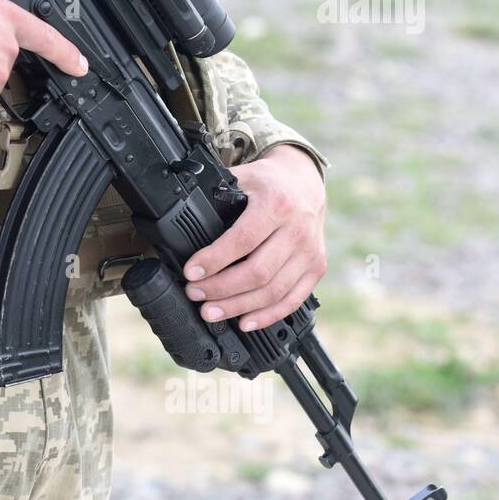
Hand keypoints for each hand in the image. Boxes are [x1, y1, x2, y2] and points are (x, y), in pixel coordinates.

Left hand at [183, 145, 326, 330]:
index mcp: (276, 205)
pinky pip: (293, 300)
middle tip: (195, 294)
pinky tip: (245, 322)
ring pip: (274, 291)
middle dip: (221, 288)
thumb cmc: (268, 182)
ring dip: (238, 306)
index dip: (214, 260)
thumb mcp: (242, 177)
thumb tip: (181, 216)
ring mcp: (310, 252)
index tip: (191, 272)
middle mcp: (298, 230)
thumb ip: (216, 195)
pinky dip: (268, 316)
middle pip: (258, 272)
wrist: (305, 182)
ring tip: (210, 311)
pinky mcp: (316, 268)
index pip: (243, 240)